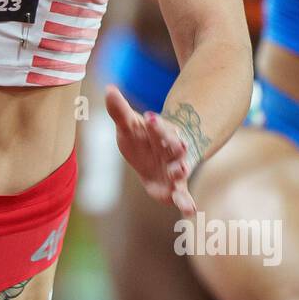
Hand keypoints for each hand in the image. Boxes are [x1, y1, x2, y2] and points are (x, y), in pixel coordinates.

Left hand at [104, 85, 196, 214]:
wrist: (158, 156)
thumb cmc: (143, 138)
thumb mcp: (128, 125)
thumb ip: (119, 111)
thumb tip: (108, 88)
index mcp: (162, 133)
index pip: (159, 127)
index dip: (156, 124)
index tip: (151, 118)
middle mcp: (173, 151)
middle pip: (175, 147)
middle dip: (176, 145)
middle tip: (179, 143)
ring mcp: (176, 170)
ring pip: (182, 169)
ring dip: (182, 170)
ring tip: (182, 171)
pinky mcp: (175, 189)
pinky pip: (183, 196)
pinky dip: (187, 203)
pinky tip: (190, 211)